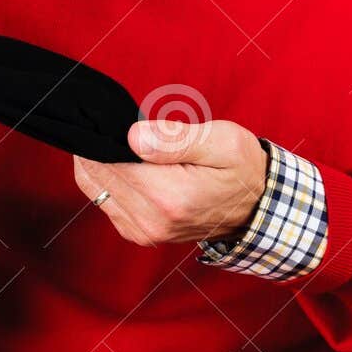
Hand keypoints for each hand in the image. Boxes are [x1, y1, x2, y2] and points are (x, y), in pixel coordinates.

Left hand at [73, 120, 269, 247]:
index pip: (111, 161)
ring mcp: (143, 231)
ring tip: (124, 143)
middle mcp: (151, 221)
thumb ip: (176, 139)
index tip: (115, 118)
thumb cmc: (241, 169)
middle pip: (98, 175)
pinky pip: (104, 201)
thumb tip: (133, 136)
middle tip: (120, 125)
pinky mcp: (138, 233)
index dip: (106, 135)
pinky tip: (126, 163)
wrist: (256, 207)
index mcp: (170, 197)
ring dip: (101, 162)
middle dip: (101, 146)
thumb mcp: (222, 142)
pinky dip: (107, 180)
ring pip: (95, 188)